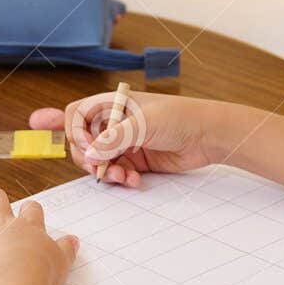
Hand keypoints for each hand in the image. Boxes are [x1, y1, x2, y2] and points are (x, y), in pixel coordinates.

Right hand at [29, 91, 214, 186]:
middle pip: (83, 142)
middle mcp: (114, 123)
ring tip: (124, 176)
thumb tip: (90, 155)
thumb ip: (113, 139)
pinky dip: (121, 179)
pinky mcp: (134, 161)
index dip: (75, 132)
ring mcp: (123, 143)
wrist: (208, 136)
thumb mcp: (143, 124)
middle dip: (90, 158)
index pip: (77, 115)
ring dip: (107, 172)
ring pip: (98, 162)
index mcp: (112, 105)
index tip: (87, 147)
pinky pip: (116, 172)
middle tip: (102, 168)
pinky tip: (134, 179)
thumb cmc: (180, 117)